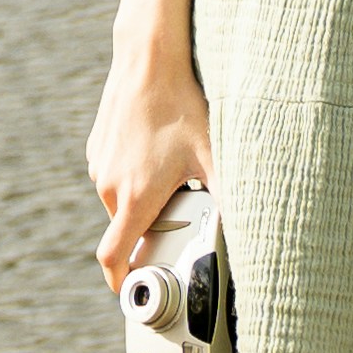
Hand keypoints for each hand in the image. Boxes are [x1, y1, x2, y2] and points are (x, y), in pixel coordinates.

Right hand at [88, 59, 212, 289]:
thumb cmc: (182, 106)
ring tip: (171, 172)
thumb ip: (231, 195)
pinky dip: (131, 174)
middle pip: (127, 227)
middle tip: (181, 212)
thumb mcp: (214, 154)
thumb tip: (255, 226)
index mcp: (135, 197)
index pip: (114, 258)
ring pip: (120, 199)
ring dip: (141, 198)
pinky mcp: (96, 146)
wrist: (148, 60)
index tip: (131, 293)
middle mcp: (110, 185)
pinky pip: (113, 173)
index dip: (121, 282)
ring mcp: (100, 164)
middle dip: (150, 230)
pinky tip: (156, 150)